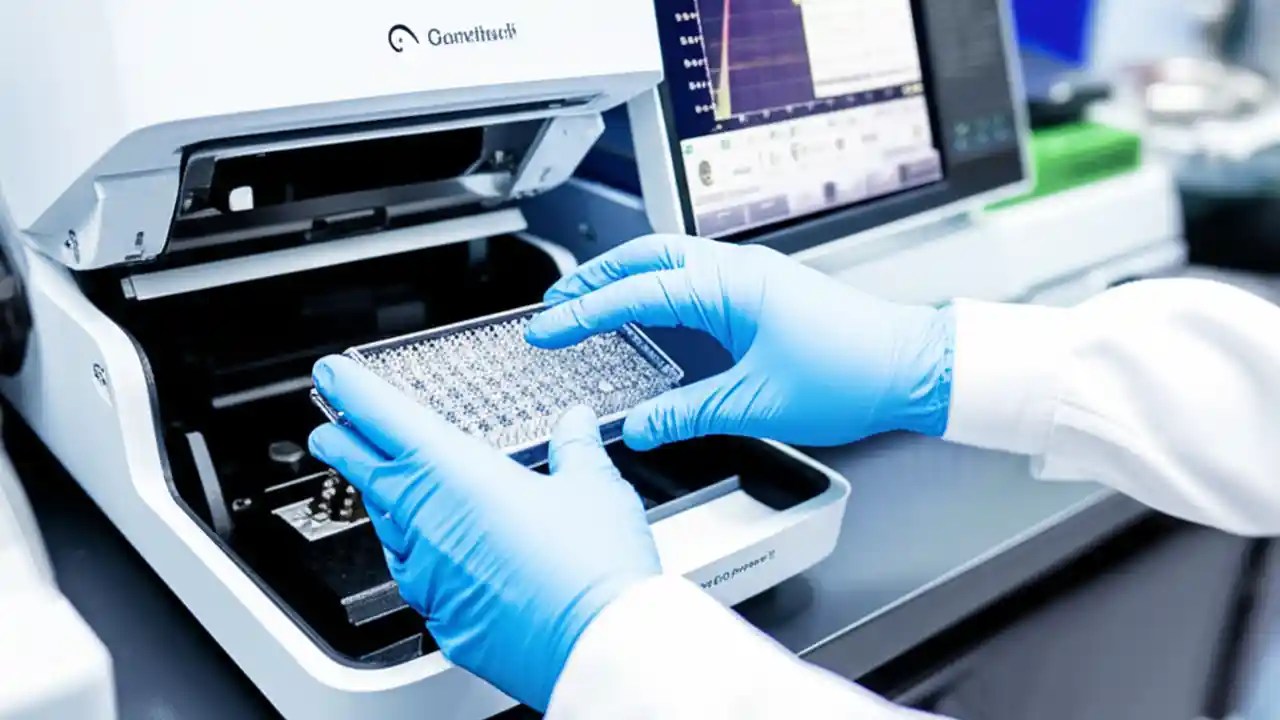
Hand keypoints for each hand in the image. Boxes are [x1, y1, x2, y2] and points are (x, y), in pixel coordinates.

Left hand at [308, 356, 660, 710]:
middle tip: (326, 433)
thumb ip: (575, 448)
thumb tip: (574, 423)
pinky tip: (435, 550)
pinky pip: (418, 575)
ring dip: (385, 502)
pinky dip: (419, 554)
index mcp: (457, 475)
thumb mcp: (594, 489)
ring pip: (392, 528)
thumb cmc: (594, 572)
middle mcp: (429, 523)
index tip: (332, 374)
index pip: (388, 421)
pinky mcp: (444, 616)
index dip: (354, 392)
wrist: (598, 650)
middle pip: (373, 475)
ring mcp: (430, 574)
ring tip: (386, 486)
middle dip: (346, 449)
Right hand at [526, 234, 953, 449]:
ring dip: (628, 277)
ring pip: (672, 260)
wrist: (912, 366)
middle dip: (596, 277)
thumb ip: (689, 414)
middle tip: (557, 304)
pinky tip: (652, 312)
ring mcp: (754, 274)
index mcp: (730, 286)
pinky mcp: (766, 288)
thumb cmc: (851, 374)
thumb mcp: (757, 404)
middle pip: (648, 256)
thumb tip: (641, 427)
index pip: (637, 292)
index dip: (584, 312)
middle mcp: (739, 269)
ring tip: (592, 303)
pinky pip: (698, 274)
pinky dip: (661, 285)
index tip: (547, 328)